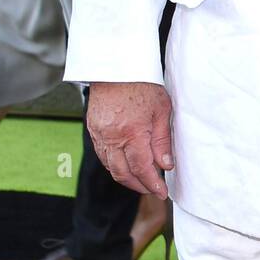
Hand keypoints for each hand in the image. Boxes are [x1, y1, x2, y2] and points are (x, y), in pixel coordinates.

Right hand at [86, 82, 173, 197]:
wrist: (116, 66)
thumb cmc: (143, 84)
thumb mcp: (162, 110)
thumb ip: (162, 140)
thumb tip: (166, 165)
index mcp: (132, 132)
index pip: (142, 168)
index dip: (152, 183)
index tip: (162, 192)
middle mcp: (113, 137)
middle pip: (123, 173)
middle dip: (139, 185)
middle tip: (153, 189)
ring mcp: (100, 134)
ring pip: (110, 166)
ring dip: (126, 177)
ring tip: (141, 180)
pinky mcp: (93, 130)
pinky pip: (102, 155)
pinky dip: (114, 164)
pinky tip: (126, 164)